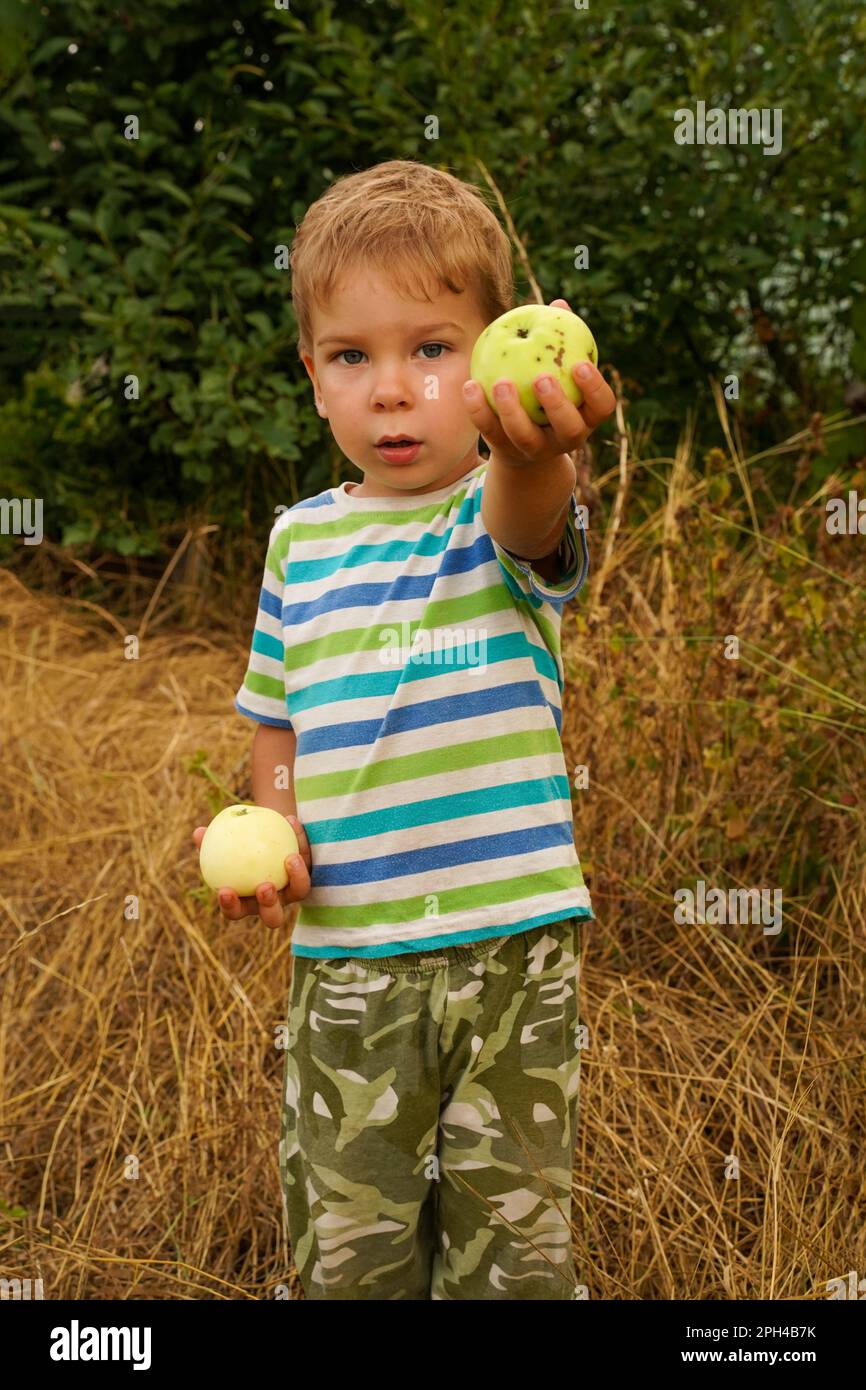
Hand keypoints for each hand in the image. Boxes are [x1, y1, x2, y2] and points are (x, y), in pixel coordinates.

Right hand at [191, 813, 312, 929]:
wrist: (268, 835)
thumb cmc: (239, 843)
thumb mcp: (225, 841)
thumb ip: (212, 840)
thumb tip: (199, 832)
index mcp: (248, 901)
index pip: (236, 911)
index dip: (230, 906)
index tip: (224, 890)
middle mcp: (273, 902)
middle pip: (273, 917)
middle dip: (269, 906)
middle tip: (264, 886)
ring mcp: (294, 889)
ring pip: (299, 892)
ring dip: (296, 879)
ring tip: (289, 858)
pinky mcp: (310, 870)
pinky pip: (308, 858)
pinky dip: (300, 839)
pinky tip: (290, 821)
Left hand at [462, 297, 615, 467]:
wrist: (523, 443)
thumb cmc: (547, 394)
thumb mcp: (558, 371)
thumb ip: (560, 342)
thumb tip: (559, 304)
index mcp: (586, 417)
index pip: (602, 406)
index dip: (595, 388)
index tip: (580, 364)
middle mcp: (566, 439)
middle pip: (568, 428)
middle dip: (557, 404)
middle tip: (541, 378)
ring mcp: (536, 450)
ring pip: (525, 436)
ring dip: (513, 410)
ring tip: (502, 382)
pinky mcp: (506, 452)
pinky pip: (490, 432)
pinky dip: (479, 410)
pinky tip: (470, 386)